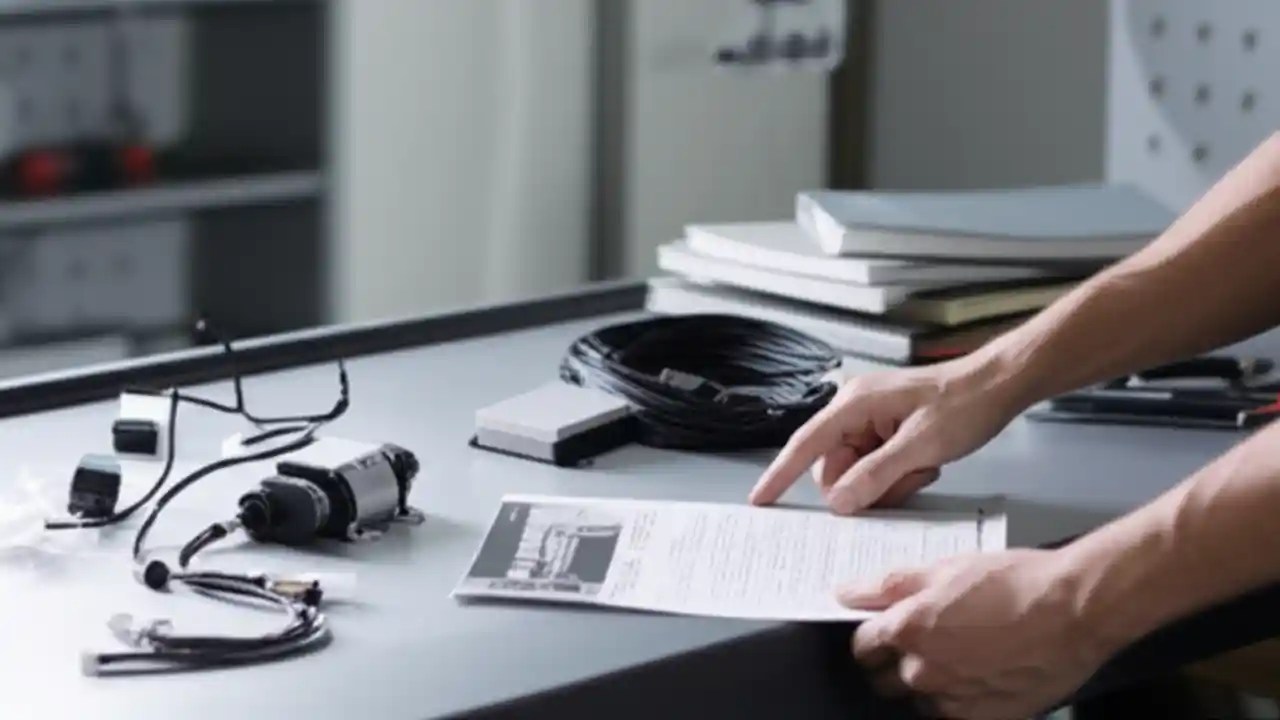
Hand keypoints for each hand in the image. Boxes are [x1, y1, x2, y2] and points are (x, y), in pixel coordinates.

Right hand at [750, 356, 1024, 513]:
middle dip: (864, 486)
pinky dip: (897, 476)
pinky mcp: (886, 433)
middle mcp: (854, 411)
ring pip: (856, 474)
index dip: (780, 474)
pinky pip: (875, 469)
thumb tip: (836, 502)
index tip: (759, 501)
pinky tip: (924, 465)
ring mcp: (871, 422)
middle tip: (906, 480)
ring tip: (922, 469)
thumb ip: (876, 474)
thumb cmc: (963, 405)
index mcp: (854, 404)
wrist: (1000, 386)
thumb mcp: (921, 445)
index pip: (805, 444)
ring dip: (887, 483)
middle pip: (834, 468)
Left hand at [842, 550, 1110, 719]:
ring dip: (928, 683)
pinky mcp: (984, 719)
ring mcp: (954, 701)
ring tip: (960, 656)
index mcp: (908, 631)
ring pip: (920, 700)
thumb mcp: (945, 567)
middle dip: (896, 661)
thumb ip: (888, 585)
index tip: (885, 628)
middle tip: (926, 640)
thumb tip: (844, 593)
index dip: (872, 636)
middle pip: (885, 679)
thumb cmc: (1013, 581)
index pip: (862, 646)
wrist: (1074, 610)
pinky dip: (958, 701)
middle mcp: (924, 672)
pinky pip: (953, 716)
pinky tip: (980, 676)